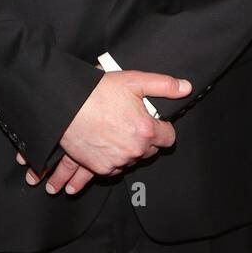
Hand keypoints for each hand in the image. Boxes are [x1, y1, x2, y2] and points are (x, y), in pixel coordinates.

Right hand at [14, 69, 191, 195]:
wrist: (65, 104)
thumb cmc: (98, 92)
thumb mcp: (134, 81)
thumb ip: (164, 85)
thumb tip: (185, 88)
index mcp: (146, 131)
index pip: (169, 138)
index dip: (163, 128)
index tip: (157, 123)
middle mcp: (133, 151)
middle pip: (149, 151)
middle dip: (145, 140)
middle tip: (133, 125)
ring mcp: (115, 162)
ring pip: (130, 161)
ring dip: (127, 153)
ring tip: (118, 139)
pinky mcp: (98, 167)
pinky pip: (110, 171)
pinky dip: (106, 167)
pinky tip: (103, 162)